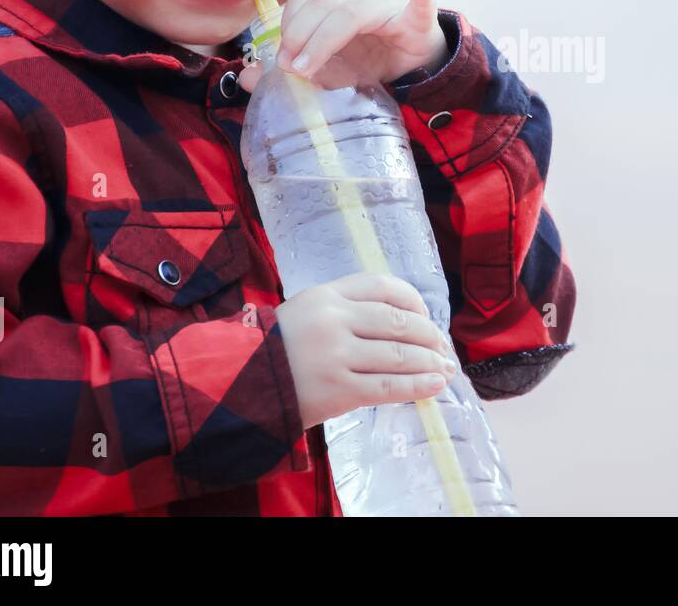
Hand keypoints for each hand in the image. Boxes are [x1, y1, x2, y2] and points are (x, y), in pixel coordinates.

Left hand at [237, 0, 446, 92]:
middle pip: (325, 0)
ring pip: (352, 11)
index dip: (288, 22)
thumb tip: (245, 77)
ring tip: (310, 69)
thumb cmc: (370, 59)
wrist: (415, 67)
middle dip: (300, 35)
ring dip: (324, 41)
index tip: (281, 58)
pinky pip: (420, 5)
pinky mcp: (418, 19)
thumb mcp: (324, 65)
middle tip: (292, 68)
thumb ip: (289, 67)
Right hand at [274, 272, 460, 428]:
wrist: (231, 386)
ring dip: (430, 362)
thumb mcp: (303, 312)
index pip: (383, 286)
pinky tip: (435, 386)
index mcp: (326, 294)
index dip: (413, 301)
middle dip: (429, 336)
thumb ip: (344, 310)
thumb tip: (398, 323)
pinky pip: (389, 387)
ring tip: (446, 369)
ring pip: (399, 355)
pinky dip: (417, 386)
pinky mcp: (338, 391)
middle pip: (398, 322)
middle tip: (444, 348)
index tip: (426, 316)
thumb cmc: (270, 350)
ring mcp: (336, 355)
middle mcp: (333, 319)